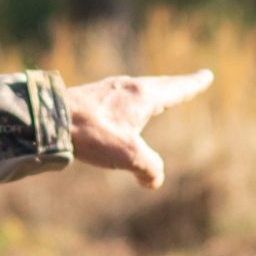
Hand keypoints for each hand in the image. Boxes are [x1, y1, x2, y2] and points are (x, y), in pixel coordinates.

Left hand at [65, 71, 212, 189]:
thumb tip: (154, 180)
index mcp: (143, 96)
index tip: (206, 75)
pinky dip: (131, 100)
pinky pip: (120, 97)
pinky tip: (121, 108)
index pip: (176, 89)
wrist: (49, 119)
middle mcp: (128, 88)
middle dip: (177, 85)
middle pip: (160, 85)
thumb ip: (149, 168)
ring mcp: (108, 90)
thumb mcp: (128, 155)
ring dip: (153, 91)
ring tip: (160, 94)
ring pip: (139, 90)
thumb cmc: (91, 133)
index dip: (193, 85)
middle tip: (191, 80)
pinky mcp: (90, 98)